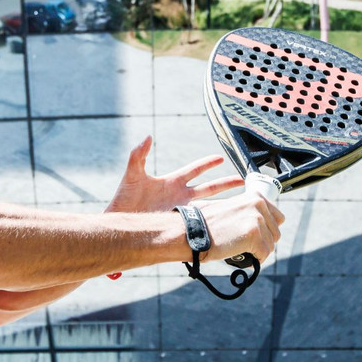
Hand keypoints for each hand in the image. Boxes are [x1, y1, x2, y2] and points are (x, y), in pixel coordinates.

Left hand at [106, 136, 242, 213]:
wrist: (120, 219)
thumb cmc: (124, 198)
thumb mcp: (132, 174)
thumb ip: (139, 155)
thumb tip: (148, 136)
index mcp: (172, 182)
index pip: (195, 170)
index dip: (207, 163)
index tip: (221, 158)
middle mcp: (179, 196)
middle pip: (208, 188)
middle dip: (225, 183)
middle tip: (241, 179)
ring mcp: (180, 210)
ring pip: (207, 206)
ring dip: (222, 204)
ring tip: (240, 204)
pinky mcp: (177, 223)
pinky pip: (197, 222)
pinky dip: (210, 222)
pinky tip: (223, 225)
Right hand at [197, 191, 283, 263]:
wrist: (192, 231)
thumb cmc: (206, 223)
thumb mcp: (231, 207)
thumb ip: (248, 210)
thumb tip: (264, 223)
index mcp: (254, 197)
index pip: (278, 217)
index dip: (268, 230)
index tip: (257, 236)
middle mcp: (258, 205)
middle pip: (275, 233)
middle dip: (263, 242)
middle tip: (246, 246)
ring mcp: (256, 218)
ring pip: (270, 245)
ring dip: (258, 252)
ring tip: (241, 250)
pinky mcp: (253, 234)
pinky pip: (263, 254)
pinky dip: (255, 259)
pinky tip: (243, 256)